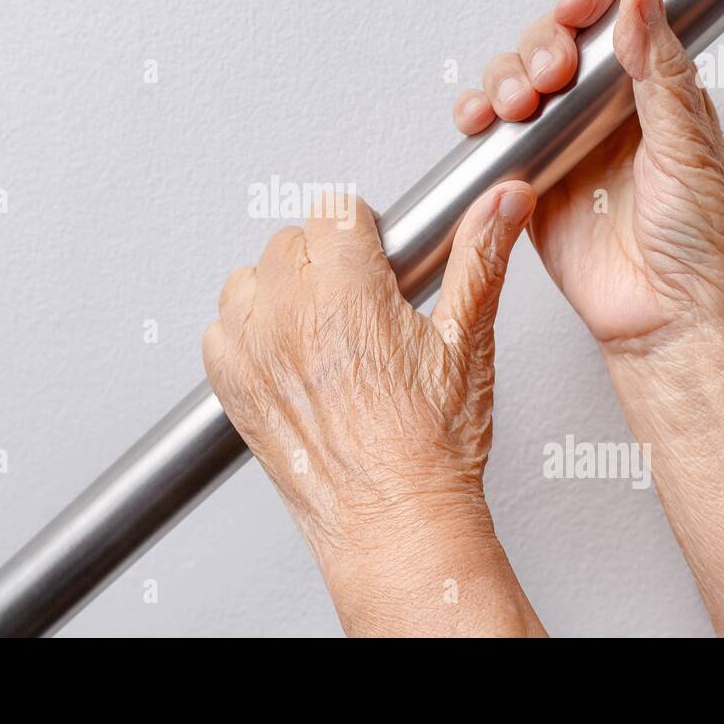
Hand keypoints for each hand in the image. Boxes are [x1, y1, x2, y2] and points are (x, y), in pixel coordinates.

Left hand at [203, 186, 544, 635]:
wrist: (395, 523)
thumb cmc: (433, 448)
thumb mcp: (466, 340)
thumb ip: (480, 256)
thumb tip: (503, 199)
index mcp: (346, 293)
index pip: (334, 211)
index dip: (364, 232)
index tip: (377, 257)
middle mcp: (290, 315)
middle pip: (291, 241)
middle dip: (326, 261)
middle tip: (361, 303)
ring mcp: (253, 350)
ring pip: (250, 279)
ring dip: (280, 292)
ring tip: (323, 328)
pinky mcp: (232, 387)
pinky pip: (220, 329)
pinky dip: (247, 334)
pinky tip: (288, 357)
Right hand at [454, 0, 723, 355]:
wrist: (671, 321)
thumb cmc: (704, 249)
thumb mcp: (690, 149)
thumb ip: (660, 72)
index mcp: (657, 93)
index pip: (618, 21)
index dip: (590, 4)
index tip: (576, 11)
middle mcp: (608, 114)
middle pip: (555, 44)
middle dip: (540, 45)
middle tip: (550, 76)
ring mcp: (567, 147)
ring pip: (518, 83)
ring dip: (505, 78)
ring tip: (517, 104)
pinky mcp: (532, 183)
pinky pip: (493, 139)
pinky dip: (477, 120)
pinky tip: (482, 124)